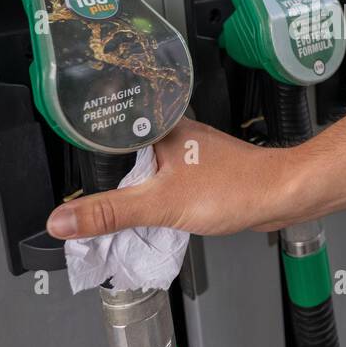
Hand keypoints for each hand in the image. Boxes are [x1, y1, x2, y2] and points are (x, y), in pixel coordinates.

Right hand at [46, 117, 295, 238]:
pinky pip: (166, 182)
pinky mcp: (203, 170)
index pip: (105, 136)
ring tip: (109, 212)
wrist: (284, 196)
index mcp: (158, 127)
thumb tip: (61, 220)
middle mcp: (172, 133)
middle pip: (123, 156)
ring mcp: (189, 152)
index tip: (63, 187)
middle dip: (105, 180)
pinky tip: (150, 213)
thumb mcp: (160, 204)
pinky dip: (155, 198)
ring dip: (131, 191)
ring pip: (146, 170)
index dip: (82, 161)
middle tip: (80, 207)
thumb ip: (110, 212)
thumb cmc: (235, 189)